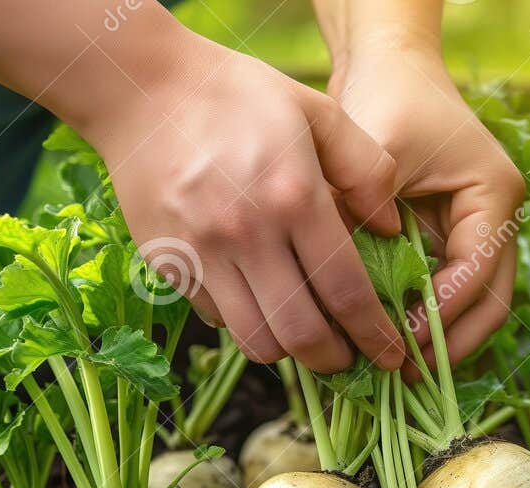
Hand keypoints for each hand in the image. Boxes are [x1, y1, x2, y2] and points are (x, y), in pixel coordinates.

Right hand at [79, 40, 405, 372]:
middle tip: (348, 359)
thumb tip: (391, 231)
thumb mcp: (317, 111)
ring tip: (305, 334)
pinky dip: (243, 321)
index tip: (391, 355)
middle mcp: (247, 233)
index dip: (375, 335)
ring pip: (256, 341)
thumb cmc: (239, 95)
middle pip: (301, 334)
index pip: (346, 292)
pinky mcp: (167, 262)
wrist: (138, 86)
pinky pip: (216, 318)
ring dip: (288, 349)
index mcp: (294, 196)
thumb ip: (367, 169)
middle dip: (335, 360)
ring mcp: (201, 252)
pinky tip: (257, 298)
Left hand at [329, 43, 524, 370]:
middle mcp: (496, 221)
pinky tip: (392, 344)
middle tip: (405, 375)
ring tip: (399, 372)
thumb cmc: (387, 98)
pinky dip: (423, 322)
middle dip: (450, 344)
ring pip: (474, 308)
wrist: (390, 69)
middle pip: (490, 303)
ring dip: (440, 342)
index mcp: (494, 196)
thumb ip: (363, 212)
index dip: (441, 310)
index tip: (400, 337)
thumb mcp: (375, 150)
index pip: (478, 270)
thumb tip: (341, 285)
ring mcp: (478, 235)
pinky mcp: (451, 243)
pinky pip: (446, 296)